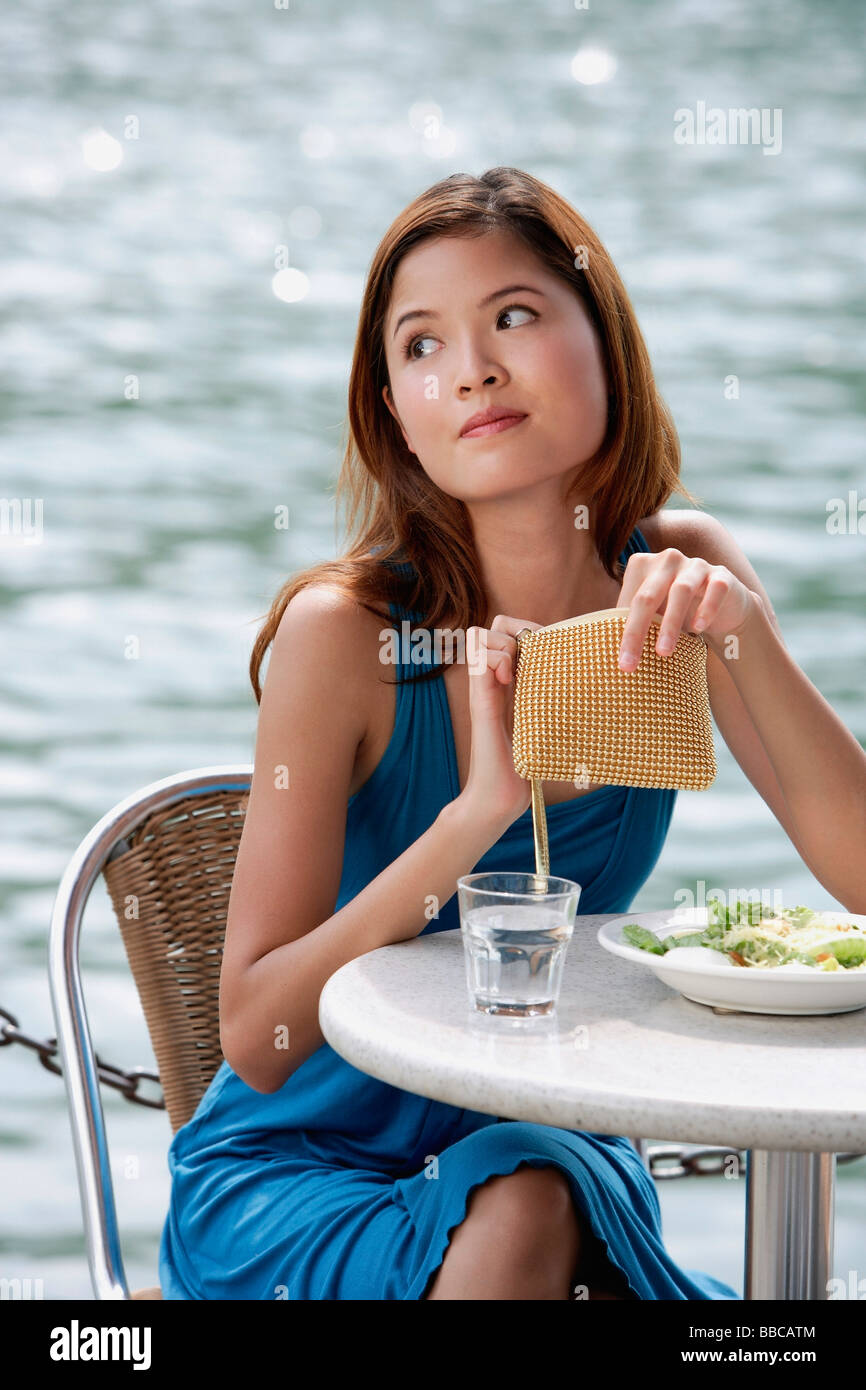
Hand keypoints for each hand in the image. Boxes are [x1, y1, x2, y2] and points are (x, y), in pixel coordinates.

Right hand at [460, 614, 542, 827]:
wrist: (500, 797)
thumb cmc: (525, 769)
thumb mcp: (544, 726)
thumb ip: (552, 707)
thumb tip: (592, 696)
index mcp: (507, 683)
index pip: (504, 632)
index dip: (523, 629)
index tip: (546, 648)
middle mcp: (492, 682)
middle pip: (489, 627)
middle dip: (511, 629)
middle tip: (530, 655)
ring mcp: (483, 690)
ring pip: (479, 635)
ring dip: (502, 643)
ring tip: (515, 671)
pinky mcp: (480, 702)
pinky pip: (479, 658)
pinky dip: (496, 659)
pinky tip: (509, 680)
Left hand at [614, 548, 759, 669]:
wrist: (724, 609)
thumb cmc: (678, 613)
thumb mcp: (653, 616)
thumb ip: (632, 625)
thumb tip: (608, 657)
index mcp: (644, 565)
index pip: (629, 601)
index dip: (624, 632)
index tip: (623, 664)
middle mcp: (668, 559)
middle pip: (648, 595)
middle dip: (637, 631)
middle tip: (632, 663)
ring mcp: (696, 565)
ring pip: (681, 591)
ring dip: (671, 623)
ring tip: (664, 652)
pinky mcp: (722, 575)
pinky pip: (714, 589)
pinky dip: (706, 609)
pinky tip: (698, 628)